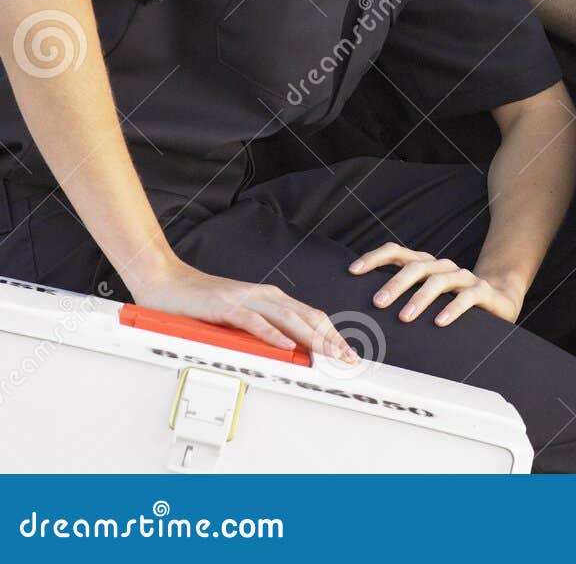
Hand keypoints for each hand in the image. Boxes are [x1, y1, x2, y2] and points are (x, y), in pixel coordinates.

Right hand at [129, 261, 356, 361]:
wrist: (167, 281)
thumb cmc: (201, 302)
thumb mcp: (240, 316)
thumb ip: (261, 329)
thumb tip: (286, 350)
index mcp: (270, 298)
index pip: (310, 316)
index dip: (331, 333)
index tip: (346, 351)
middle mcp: (264, 295)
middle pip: (307, 316)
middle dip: (330, 338)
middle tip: (347, 357)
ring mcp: (246, 299)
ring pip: (287, 318)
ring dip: (311, 337)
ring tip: (328, 353)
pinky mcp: (225, 306)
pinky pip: (253, 321)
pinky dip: (271, 334)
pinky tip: (285, 345)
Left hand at [349, 244, 522, 325]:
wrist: (499, 299)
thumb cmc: (453, 302)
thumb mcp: (426, 299)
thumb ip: (403, 298)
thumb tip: (363, 309)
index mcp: (425, 265)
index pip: (397, 253)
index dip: (375, 258)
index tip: (353, 271)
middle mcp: (442, 267)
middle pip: (416, 267)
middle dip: (395, 284)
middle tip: (378, 303)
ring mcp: (463, 277)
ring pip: (439, 280)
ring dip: (420, 298)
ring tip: (404, 316)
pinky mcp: (482, 291)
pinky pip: (467, 296)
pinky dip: (453, 308)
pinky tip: (440, 321)